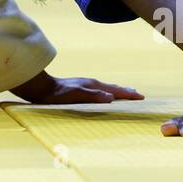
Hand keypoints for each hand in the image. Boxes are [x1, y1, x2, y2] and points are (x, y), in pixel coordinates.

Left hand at [9, 70, 143, 104]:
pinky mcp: (80, 88)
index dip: (128, 94)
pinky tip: (105, 95)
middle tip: (138, 94)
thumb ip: (93, 96)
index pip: (115, 90)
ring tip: (126, 92)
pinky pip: (100, 90)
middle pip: (113, 87)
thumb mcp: (75, 96)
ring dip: (118, 91)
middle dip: (126, 91)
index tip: (141, 96)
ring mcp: (86, 84)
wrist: (41, 89)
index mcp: (93, 85)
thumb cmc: (58, 95)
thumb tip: (111, 98)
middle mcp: (91, 83)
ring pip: (106, 87)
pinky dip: (108, 92)